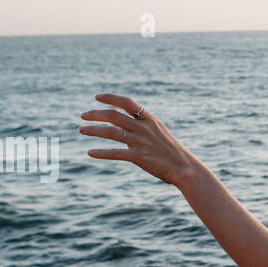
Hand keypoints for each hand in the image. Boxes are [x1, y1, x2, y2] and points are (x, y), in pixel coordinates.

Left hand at [78, 93, 204, 187]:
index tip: (97, 97)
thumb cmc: (173, 153)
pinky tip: (90, 153)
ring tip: (81, 130)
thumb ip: (144, 127)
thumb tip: (127, 123)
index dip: (111, 98)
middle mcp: (144, 128)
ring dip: (93, 130)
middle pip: (114, 115)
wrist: (185, 169)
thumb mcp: (160, 133)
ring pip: (111, 132)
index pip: (127, 103)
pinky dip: (101, 152)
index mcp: (150, 120)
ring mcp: (141, 142)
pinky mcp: (139, 157)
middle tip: (83, 115)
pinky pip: (115, 153)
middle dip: (95, 113)